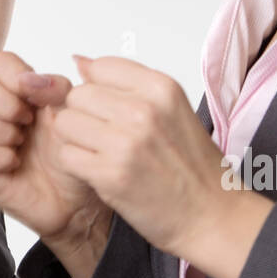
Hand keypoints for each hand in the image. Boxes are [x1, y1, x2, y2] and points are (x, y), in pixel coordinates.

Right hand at [0, 50, 111, 251]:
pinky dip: (1, 156)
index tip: (33, 95)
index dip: (12, 73)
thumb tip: (29, 79)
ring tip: (22, 144)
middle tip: (28, 121)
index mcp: (18, 91)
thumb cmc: (73, 151)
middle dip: (5, 102)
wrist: (77, 198)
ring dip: (3, 130)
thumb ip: (57, 88)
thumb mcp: (73, 114)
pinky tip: (16, 164)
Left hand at [55, 55, 232, 258]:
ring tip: (99, 153)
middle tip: (103, 135)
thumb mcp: (170, 110)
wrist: (210, 214)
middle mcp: (144, 110)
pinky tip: (98, 171)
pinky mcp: (110, 174)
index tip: (107, 106)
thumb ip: (126, 84)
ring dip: (75, 140)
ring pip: (65, 123)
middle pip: (78, 94)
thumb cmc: (192, 167)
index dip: (96, 87)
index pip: (100, 66)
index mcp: (161, 88)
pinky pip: (66, 155)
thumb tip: (81, 63)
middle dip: (83, 114)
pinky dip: (76, 165)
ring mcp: (126, 142)